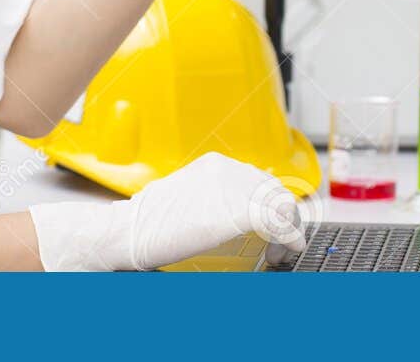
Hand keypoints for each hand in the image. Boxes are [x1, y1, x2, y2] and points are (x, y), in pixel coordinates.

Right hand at [28, 152, 307, 270]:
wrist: (131, 229)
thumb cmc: (150, 222)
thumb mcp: (187, 200)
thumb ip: (212, 200)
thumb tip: (234, 215)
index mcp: (218, 165)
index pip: (262, 182)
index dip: (272, 208)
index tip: (271, 231)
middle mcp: (230, 169)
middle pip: (277, 192)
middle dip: (284, 220)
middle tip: (278, 247)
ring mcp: (235, 186)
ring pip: (283, 205)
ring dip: (287, 231)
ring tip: (278, 254)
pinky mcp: (239, 209)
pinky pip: (278, 222)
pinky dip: (288, 238)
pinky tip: (286, 251)